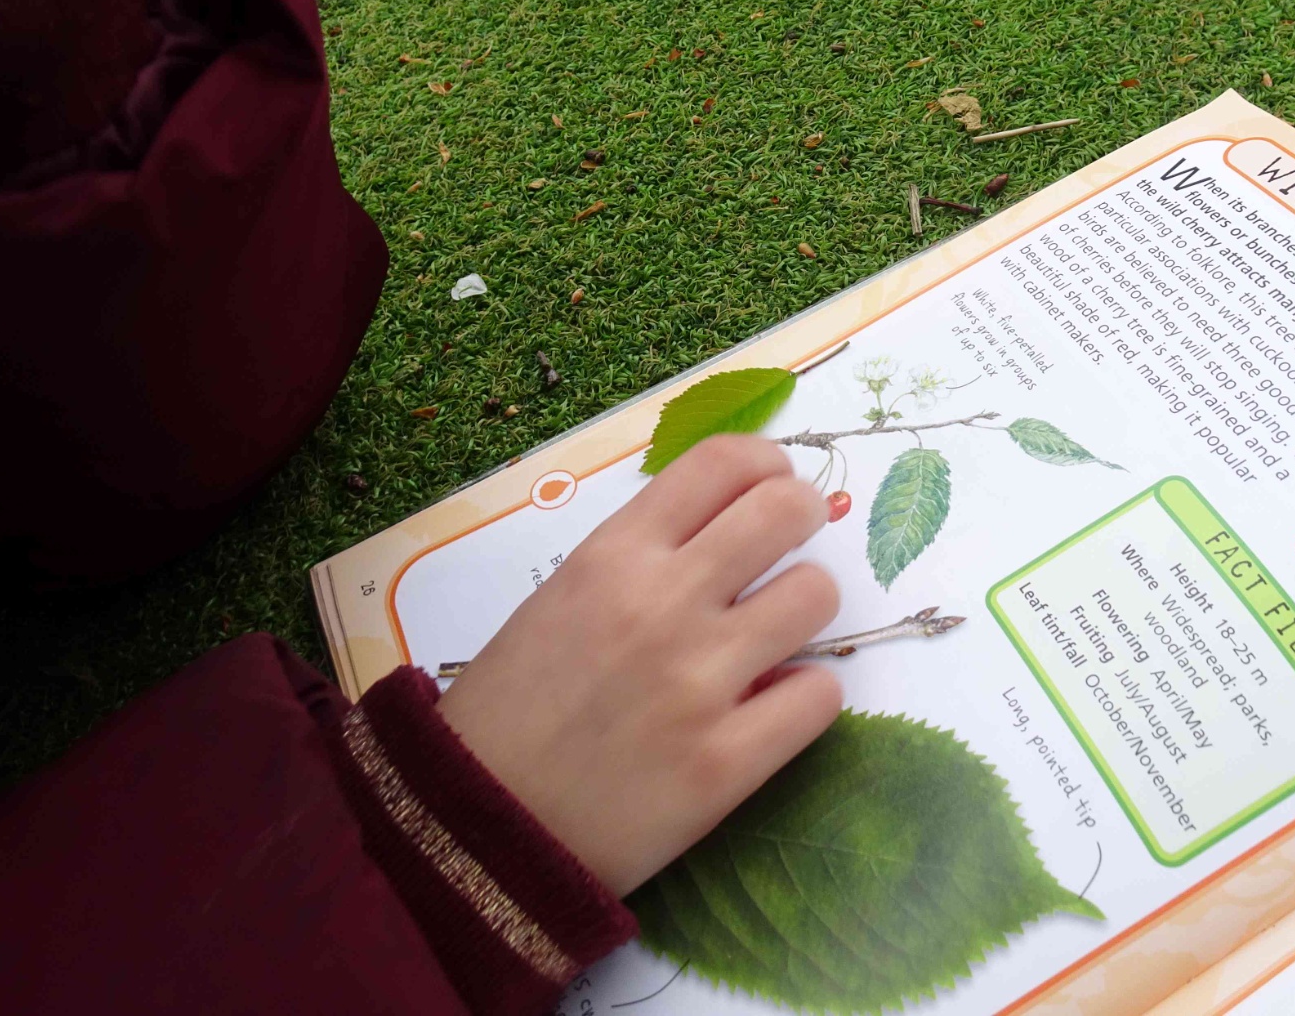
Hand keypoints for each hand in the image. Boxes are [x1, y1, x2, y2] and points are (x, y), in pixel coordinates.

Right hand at [438, 435, 842, 895]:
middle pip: (785, 510)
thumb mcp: (556, 600)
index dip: (766, 463)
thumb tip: (723, 534)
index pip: (723, 462)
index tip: (771, 483)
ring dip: (804, 609)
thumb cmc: (508, 711)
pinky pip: (819, 697)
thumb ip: (636, 561)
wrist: (475, 832)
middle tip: (790, 548)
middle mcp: (662, 603)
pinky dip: (805, 696)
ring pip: (816, 597)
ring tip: (775, 634)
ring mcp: (699, 683)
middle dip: (801, 518)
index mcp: (612, 556)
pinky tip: (771, 706)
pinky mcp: (727, 763)